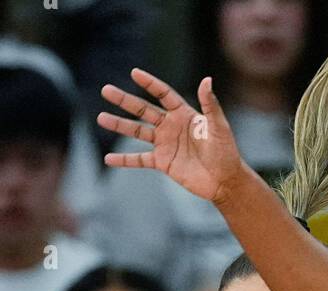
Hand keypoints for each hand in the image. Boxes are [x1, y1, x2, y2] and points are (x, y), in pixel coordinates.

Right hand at [98, 68, 243, 206]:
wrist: (225, 180)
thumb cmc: (226, 152)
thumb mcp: (219, 126)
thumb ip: (210, 105)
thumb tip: (207, 79)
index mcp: (183, 114)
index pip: (163, 94)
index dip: (150, 84)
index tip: (134, 72)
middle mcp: (171, 126)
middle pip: (143, 110)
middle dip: (125, 100)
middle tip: (106, 90)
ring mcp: (165, 144)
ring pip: (137, 132)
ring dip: (119, 125)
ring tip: (101, 117)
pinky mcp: (163, 163)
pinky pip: (140, 160)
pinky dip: (124, 160)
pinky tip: (108, 159)